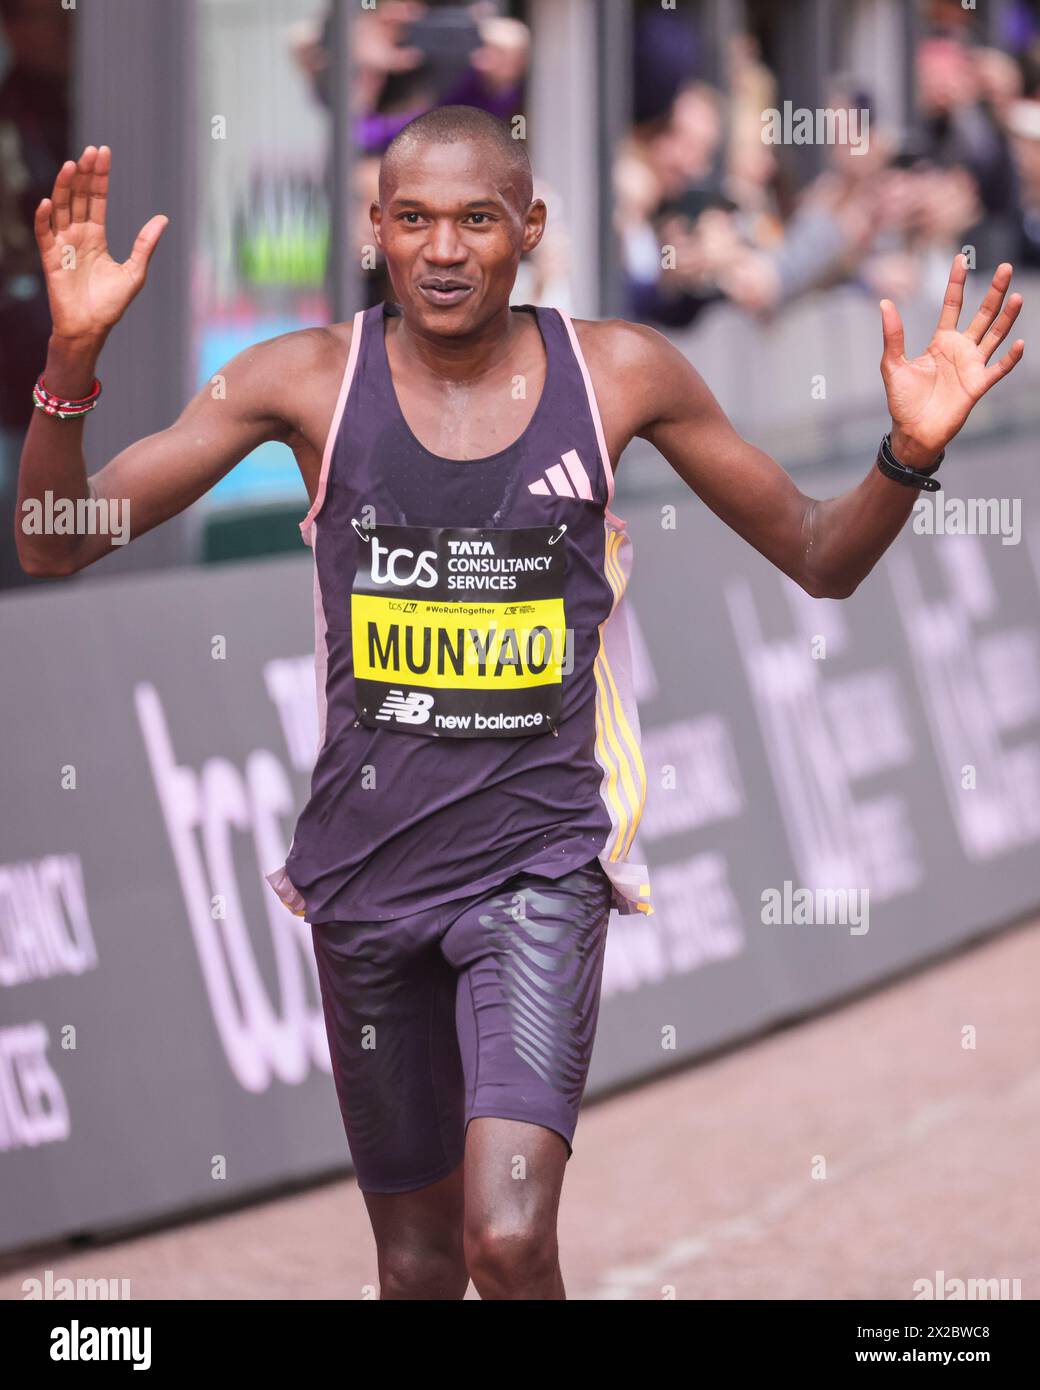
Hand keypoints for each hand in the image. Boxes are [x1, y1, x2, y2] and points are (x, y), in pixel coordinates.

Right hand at [33, 145, 167, 344]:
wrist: (91, 328)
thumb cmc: (111, 304)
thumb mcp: (134, 272)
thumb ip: (145, 244)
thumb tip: (163, 219)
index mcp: (96, 236)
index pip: (96, 199)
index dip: (99, 177)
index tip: (103, 152)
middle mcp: (77, 235)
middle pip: (78, 197)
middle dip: (84, 174)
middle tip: (90, 151)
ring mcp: (62, 244)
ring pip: (61, 208)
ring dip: (63, 186)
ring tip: (70, 165)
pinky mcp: (50, 258)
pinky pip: (44, 234)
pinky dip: (44, 219)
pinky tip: (49, 202)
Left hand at [880, 254, 1023, 466]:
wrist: (912, 432)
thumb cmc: (902, 401)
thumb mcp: (892, 365)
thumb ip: (893, 336)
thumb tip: (884, 304)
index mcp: (941, 341)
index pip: (952, 305)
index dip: (956, 283)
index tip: (961, 258)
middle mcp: (961, 349)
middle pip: (982, 314)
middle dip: (994, 291)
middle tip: (1006, 267)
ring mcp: (972, 366)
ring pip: (995, 335)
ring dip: (1006, 318)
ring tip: (1016, 297)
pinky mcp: (978, 385)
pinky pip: (998, 369)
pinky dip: (1009, 358)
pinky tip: (1018, 343)